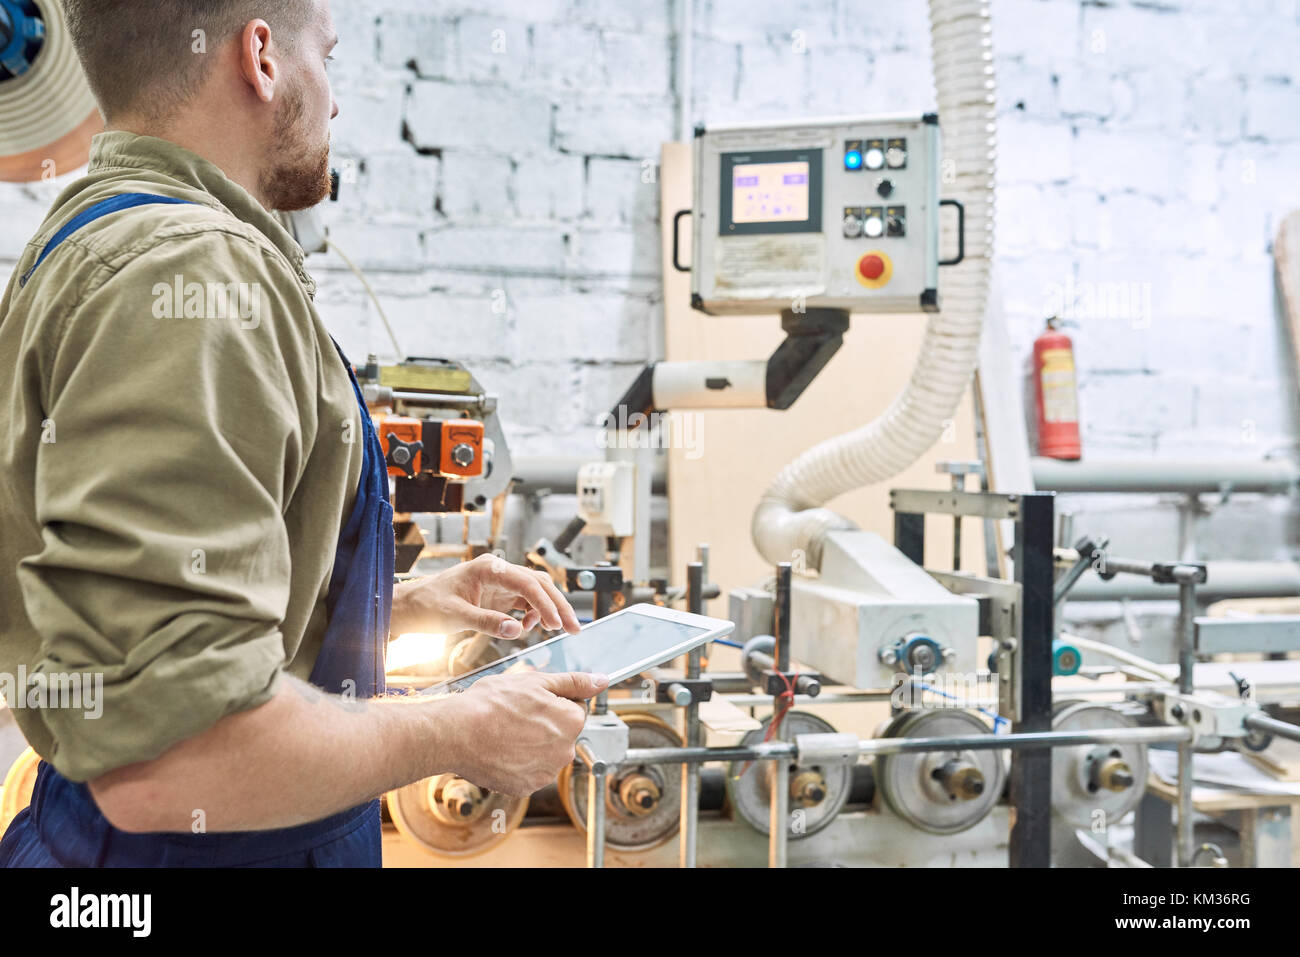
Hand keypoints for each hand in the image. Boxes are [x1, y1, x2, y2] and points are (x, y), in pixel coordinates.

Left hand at [390, 554, 581, 639]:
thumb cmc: (427, 607)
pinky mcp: (497, 595)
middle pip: (539, 584)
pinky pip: (524, 602)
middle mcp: (498, 571)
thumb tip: (516, 630)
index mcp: (489, 568)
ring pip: (536, 592)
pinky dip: (532, 615)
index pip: (527, 583)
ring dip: (548, 610)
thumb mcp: (455, 617)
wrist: (410, 608)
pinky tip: (528, 627)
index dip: (545, 604)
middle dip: (558, 606)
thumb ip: (487, 623)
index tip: (556, 624)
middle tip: (573, 628)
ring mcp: (499, 583)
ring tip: (554, 630)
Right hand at [446, 671, 609, 794]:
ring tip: (505, 734)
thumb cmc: (491, 704)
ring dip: (531, 745)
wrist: (456, 733)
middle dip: (544, 725)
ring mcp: (545, 773)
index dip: (552, 703)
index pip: (574, 710)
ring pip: (545, 754)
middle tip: (515, 717)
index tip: (531, 703)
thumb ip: (573, 682)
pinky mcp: (525, 788)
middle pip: (561, 734)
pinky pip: (528, 772)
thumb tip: (602, 681)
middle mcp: (565, 752)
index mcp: (571, 722)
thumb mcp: (536, 681)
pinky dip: (517, 763)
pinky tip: (501, 751)